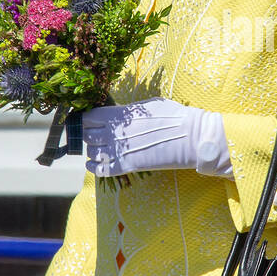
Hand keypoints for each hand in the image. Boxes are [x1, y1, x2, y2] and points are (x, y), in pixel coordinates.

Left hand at [82, 97, 231, 178]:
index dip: (86, 120)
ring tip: (101, 149)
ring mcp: (118, 150)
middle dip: (90, 135)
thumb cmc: (174, 116)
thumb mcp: (149, 105)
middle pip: (87, 135)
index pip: (88, 117)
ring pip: (92, 152)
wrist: (190, 137)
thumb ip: (129, 111)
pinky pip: (100, 170)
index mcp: (118, 114)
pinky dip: (94, 167)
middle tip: (97, 136)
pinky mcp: (126, 167)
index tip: (89, 122)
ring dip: (94, 151)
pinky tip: (94, 164)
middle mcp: (113, 132)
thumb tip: (120, 113)